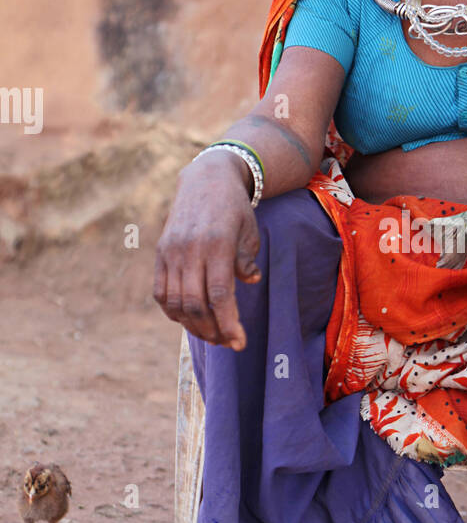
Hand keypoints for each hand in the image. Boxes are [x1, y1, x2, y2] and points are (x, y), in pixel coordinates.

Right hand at [153, 153, 261, 348]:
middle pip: (195, 304)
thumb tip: (251, 281)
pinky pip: (161, 292)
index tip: (239, 342)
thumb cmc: (234, 209)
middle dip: (212, 331)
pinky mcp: (160, 253)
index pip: (219, 294)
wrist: (205, 180)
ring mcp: (171, 251)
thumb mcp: (249, 231)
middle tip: (228, 343)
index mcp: (217, 244)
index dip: (228, 323)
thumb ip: (247, 259)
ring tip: (211, 336)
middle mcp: (189, 249)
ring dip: (193, 326)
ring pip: (176, 302)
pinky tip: (189, 320)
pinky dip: (173, 312)